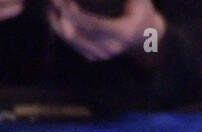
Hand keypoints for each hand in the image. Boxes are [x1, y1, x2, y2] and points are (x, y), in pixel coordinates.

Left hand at [47, 0, 165, 61]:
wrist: (149, 33)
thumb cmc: (142, 10)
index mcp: (123, 32)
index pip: (91, 25)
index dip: (73, 12)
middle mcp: (113, 47)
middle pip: (78, 34)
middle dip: (61, 15)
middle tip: (54, 0)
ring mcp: (105, 53)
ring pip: (72, 41)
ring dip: (57, 23)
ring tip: (52, 7)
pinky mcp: (97, 55)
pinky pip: (74, 45)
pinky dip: (62, 32)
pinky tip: (57, 18)